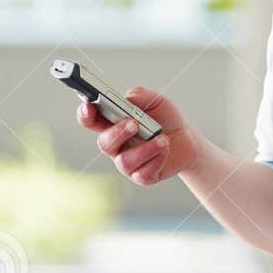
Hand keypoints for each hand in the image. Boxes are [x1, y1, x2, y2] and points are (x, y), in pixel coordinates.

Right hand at [76, 86, 199, 186]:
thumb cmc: (165, 119)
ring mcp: (127, 162)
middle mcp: (116, 144)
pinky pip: (142, 175)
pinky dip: (156, 161)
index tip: (89, 107)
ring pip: (124, 162)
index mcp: (112, 123)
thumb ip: (140, 96)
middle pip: (104, 143)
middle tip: (134, 124)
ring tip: (162, 139)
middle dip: (118, 133)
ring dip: (145, 149)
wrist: (187, 139)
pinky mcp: (142, 176)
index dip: (85, 114)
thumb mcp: (157, 101)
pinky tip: (165, 150)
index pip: (90, 120)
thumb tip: (127, 98)